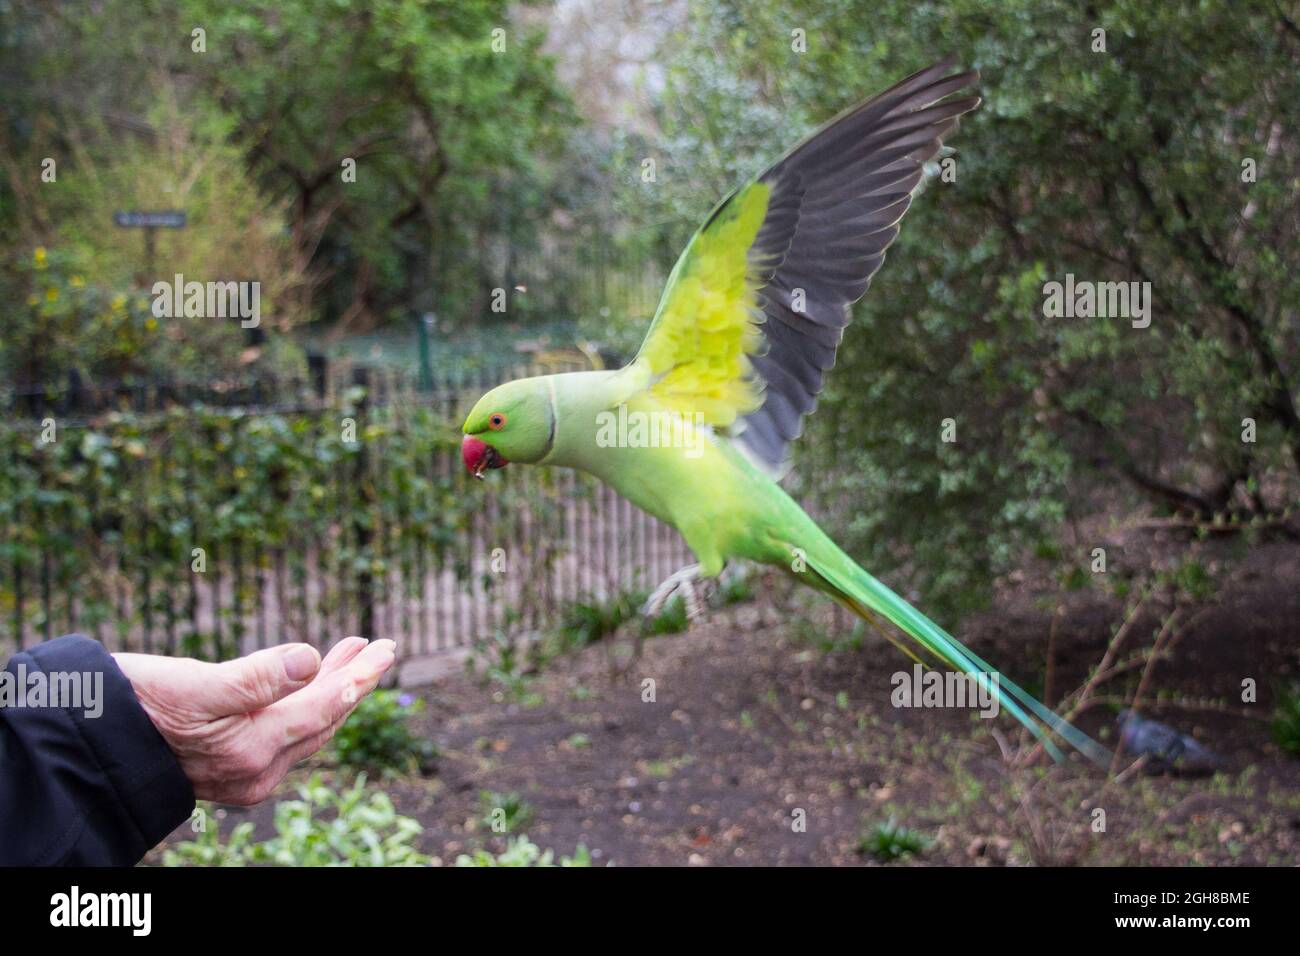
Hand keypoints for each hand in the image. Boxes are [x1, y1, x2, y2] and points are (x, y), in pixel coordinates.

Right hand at [113, 637, 395, 804]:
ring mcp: (241, 775)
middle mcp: (254, 770)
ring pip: (304, 727)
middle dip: (351, 680)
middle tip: (377, 646)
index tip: (387, 647)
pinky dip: (303, 704)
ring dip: (329, 689)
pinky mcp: (226, 768)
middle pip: (322, 719)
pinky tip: (305, 685)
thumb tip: (310, 659)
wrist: (83, 747)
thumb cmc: (132, 708)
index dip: (358, 676)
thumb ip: (255, 678)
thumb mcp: (194, 685)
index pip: (324, 708)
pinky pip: (284, 734)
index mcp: (251, 749)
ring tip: (350, 652)